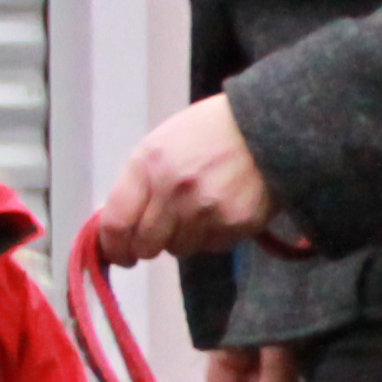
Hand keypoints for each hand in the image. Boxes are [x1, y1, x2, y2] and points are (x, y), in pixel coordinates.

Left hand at [93, 92, 274, 265]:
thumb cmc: (208, 133)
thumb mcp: (162, 145)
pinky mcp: (236, 223)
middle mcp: (174, 190)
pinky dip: (214, 235)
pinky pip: (212, 246)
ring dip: (184, 238)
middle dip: (148, 245)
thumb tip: (120, 226)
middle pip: (146, 244)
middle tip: (158, 238)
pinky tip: (223, 210)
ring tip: (201, 210)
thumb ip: (139, 184)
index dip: (113, 247)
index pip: (116, 223)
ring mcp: (206, 209)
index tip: (119, 254)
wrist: (267, 126)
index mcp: (148, 164)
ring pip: (180, 249)